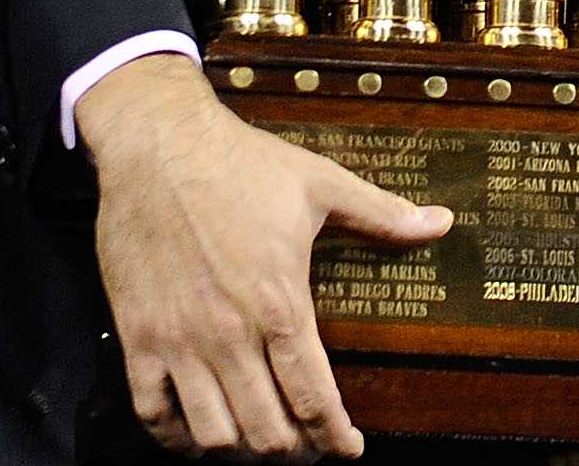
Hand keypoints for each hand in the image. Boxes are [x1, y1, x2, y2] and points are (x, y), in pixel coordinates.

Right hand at [76, 54, 454, 458]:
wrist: (158, 143)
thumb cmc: (240, 163)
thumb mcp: (320, 183)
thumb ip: (381, 214)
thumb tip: (441, 224)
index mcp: (279, 302)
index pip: (314, 397)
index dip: (335, 437)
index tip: (348, 450)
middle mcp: (228, 332)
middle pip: (266, 431)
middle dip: (293, 451)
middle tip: (305, 447)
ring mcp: (177, 339)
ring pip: (212, 434)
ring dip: (239, 451)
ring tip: (257, 442)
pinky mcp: (136, 336)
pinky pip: (152, 412)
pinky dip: (176, 437)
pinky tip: (196, 432)